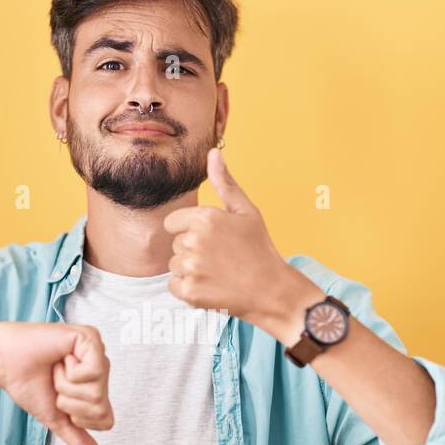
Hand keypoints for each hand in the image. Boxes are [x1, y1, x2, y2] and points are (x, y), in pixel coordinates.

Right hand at [0, 321, 113, 444]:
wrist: (4, 363)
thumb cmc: (28, 384)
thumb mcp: (57, 418)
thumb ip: (79, 440)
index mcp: (95, 386)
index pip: (106, 420)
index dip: (79, 418)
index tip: (60, 400)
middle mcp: (100, 368)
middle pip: (101, 407)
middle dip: (70, 402)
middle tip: (55, 382)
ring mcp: (97, 352)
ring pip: (97, 391)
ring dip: (66, 386)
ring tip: (56, 369)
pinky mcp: (91, 339)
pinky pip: (93, 372)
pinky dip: (69, 372)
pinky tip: (60, 358)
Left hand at [162, 147, 296, 323]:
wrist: (272, 290)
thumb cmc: (259, 248)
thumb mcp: (246, 211)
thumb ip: (225, 183)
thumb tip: (213, 152)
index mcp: (205, 218)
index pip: (172, 223)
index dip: (189, 230)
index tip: (211, 239)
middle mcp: (194, 241)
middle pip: (175, 245)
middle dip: (192, 251)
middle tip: (221, 258)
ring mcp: (191, 268)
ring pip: (174, 266)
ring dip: (190, 270)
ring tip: (218, 273)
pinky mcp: (190, 292)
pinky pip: (174, 286)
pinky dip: (189, 289)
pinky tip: (211, 286)